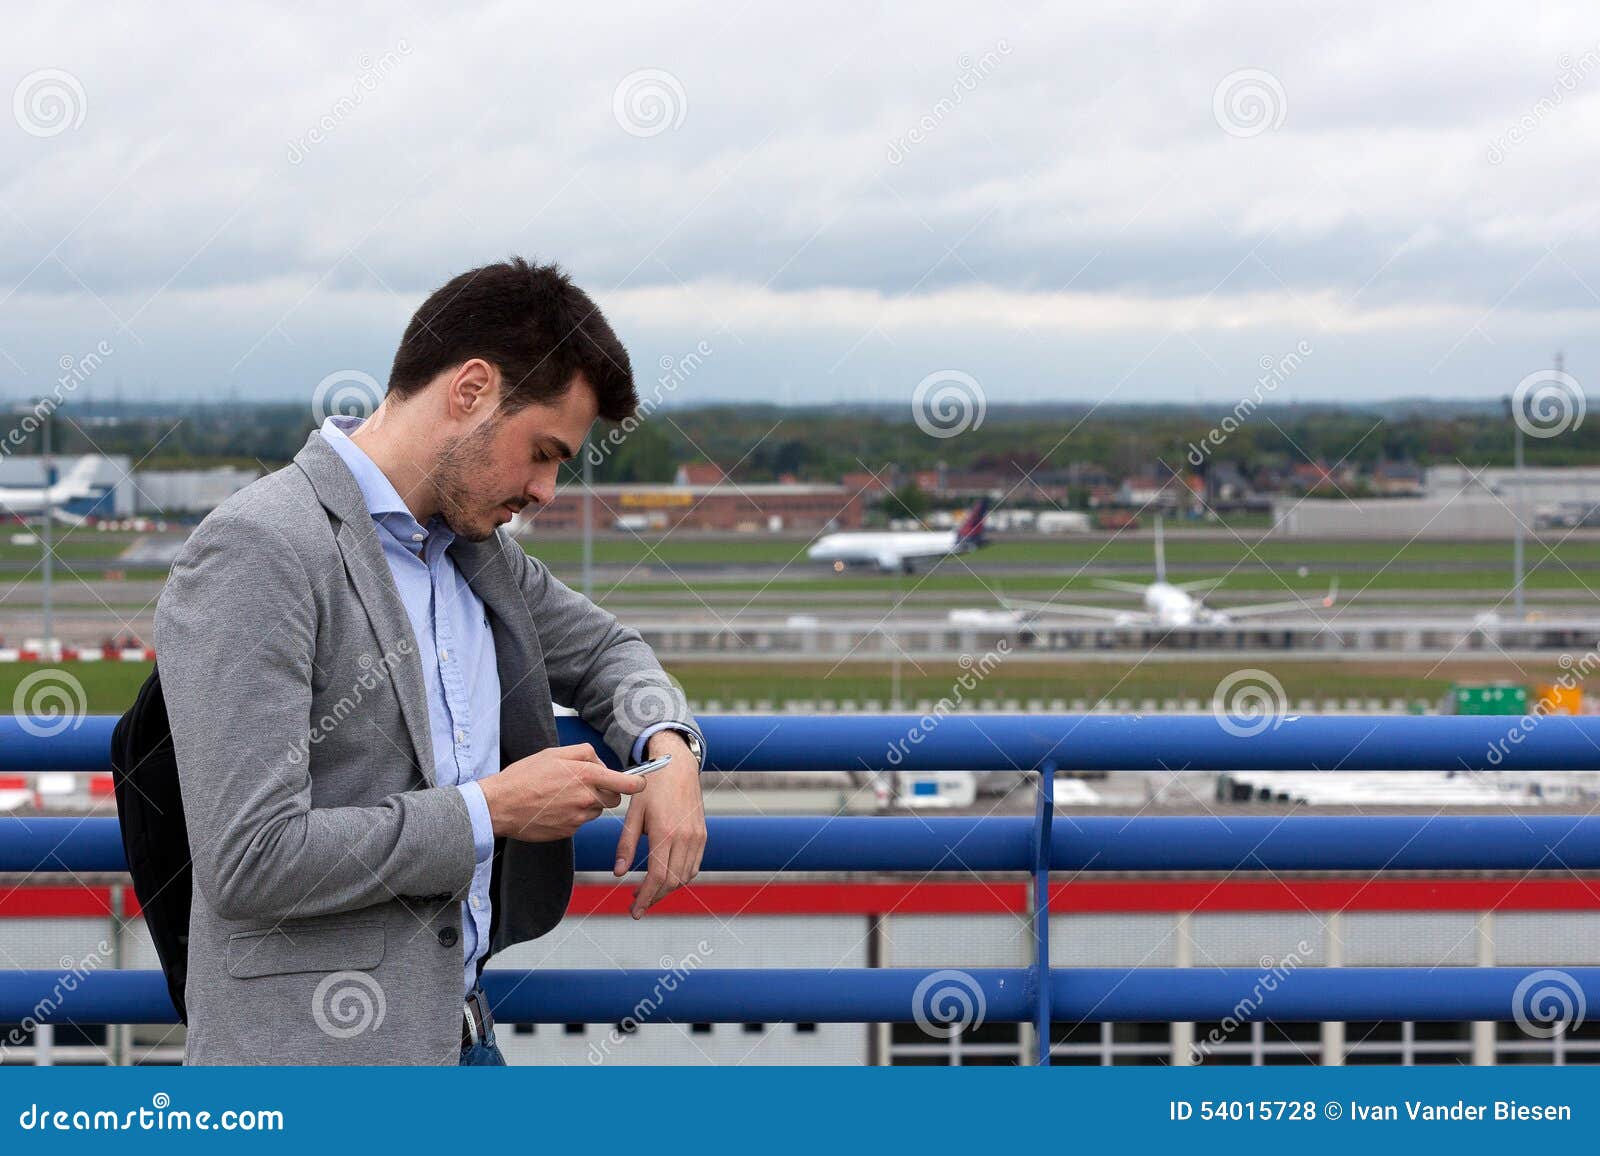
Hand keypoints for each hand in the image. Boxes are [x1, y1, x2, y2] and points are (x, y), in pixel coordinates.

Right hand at [481, 743, 644, 841]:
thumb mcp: (555, 753)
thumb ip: (585, 753)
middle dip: (606, 791)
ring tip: (562, 795)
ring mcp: (578, 818)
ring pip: (596, 810)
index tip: (640, 782)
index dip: (638, 783)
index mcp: (586, 775)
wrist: (501, 805)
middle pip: (614, 799)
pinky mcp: (569, 832)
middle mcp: (587, 798)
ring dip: (588, 804)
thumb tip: (602, 762)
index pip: (629, 784)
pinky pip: (581, 822)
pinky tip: (554, 808)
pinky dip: (573, 816)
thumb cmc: (525, 776)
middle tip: (583, 784)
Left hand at [613, 730, 705, 917]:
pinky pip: (694, 866)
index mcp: (665, 832)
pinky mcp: (702, 835)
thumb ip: (625, 845)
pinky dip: (680, 877)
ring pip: (684, 877)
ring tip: (648, 893)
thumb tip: (619, 873)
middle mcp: (685, 838)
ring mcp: (697, 837)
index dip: (645, 897)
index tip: (634, 911)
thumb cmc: (652, 787)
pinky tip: (665, 877)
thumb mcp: (633, 814)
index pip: (656, 877)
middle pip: (671, 882)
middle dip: (654, 898)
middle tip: (636, 906)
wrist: (678, 767)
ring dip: (666, 890)